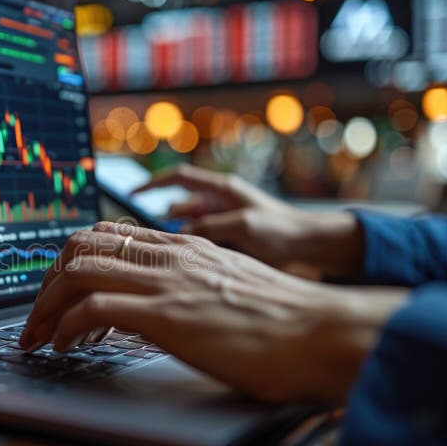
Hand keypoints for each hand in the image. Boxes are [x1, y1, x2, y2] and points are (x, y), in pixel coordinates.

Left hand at [20, 222, 407, 404]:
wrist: (321, 332)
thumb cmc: (286, 321)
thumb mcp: (230, 287)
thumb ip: (193, 285)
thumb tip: (166, 305)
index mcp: (184, 246)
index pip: (108, 235)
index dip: (72, 260)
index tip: (60, 291)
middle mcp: (169, 254)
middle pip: (81, 246)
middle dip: (47, 283)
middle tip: (37, 317)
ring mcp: (165, 281)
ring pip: (77, 272)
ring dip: (46, 307)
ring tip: (39, 337)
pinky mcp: (165, 314)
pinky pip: (93, 309)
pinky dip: (68, 326)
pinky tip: (66, 347)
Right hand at [134, 165, 364, 278]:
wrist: (313, 247)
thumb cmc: (284, 231)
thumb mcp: (244, 226)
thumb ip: (209, 227)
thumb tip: (179, 234)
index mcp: (221, 190)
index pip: (178, 178)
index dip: (153, 183)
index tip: (132, 194)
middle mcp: (218, 203)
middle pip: (178, 208)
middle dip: (164, 222)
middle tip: (150, 241)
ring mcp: (223, 222)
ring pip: (188, 229)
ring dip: (179, 241)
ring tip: (174, 257)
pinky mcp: (228, 241)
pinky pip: (200, 244)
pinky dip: (193, 253)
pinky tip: (191, 267)